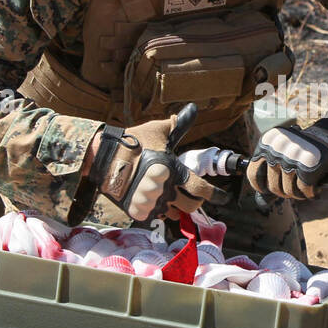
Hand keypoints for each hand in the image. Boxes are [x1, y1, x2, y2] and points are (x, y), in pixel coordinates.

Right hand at [91, 115, 214, 221]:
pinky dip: (159, 211)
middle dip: (195, 201)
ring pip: (174, 214)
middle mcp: (165, 190)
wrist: (103, 156)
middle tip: (192, 194)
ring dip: (176, 207)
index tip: (224, 199)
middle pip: (191, 206)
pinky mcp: (138, 210)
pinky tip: (157, 200)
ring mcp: (151, 202)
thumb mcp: (157, 131)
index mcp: (174, 171)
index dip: (216, 196)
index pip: (202, 190)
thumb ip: (177, 125)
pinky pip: (156, 217)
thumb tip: (190, 110)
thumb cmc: (133, 142)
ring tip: (172, 196)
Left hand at [247, 118, 327, 199]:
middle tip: (296, 187)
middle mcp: (279, 146)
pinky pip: (304, 190)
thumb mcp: (285, 153)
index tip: (268, 190)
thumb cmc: (309, 149)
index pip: (254, 172)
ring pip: (289, 191)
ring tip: (307, 185)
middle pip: (273, 186)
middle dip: (285, 192)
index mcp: (269, 141)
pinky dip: (311, 193)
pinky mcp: (310, 166)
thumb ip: (272, 172)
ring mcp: (294, 156)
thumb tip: (261, 199)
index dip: (261, 186)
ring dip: (299, 193)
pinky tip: (316, 187)